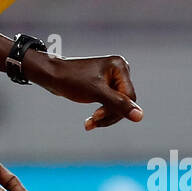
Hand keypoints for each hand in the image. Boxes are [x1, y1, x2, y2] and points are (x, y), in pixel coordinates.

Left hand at [27, 53, 143, 130]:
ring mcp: (111, 78)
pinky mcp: (104, 86)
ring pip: (117, 106)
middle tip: (93, 121)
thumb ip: (119, 104)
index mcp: (120, 67)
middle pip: (125, 102)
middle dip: (109, 114)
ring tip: (89, 123)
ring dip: (104, 117)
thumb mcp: (96, 93)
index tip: (98, 116)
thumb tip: (140, 116)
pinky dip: (100, 114)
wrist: (51, 76)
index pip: (130, 97)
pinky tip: (90, 121)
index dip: (117, 110)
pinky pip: (109, 104)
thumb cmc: (71, 80)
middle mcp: (118, 70)